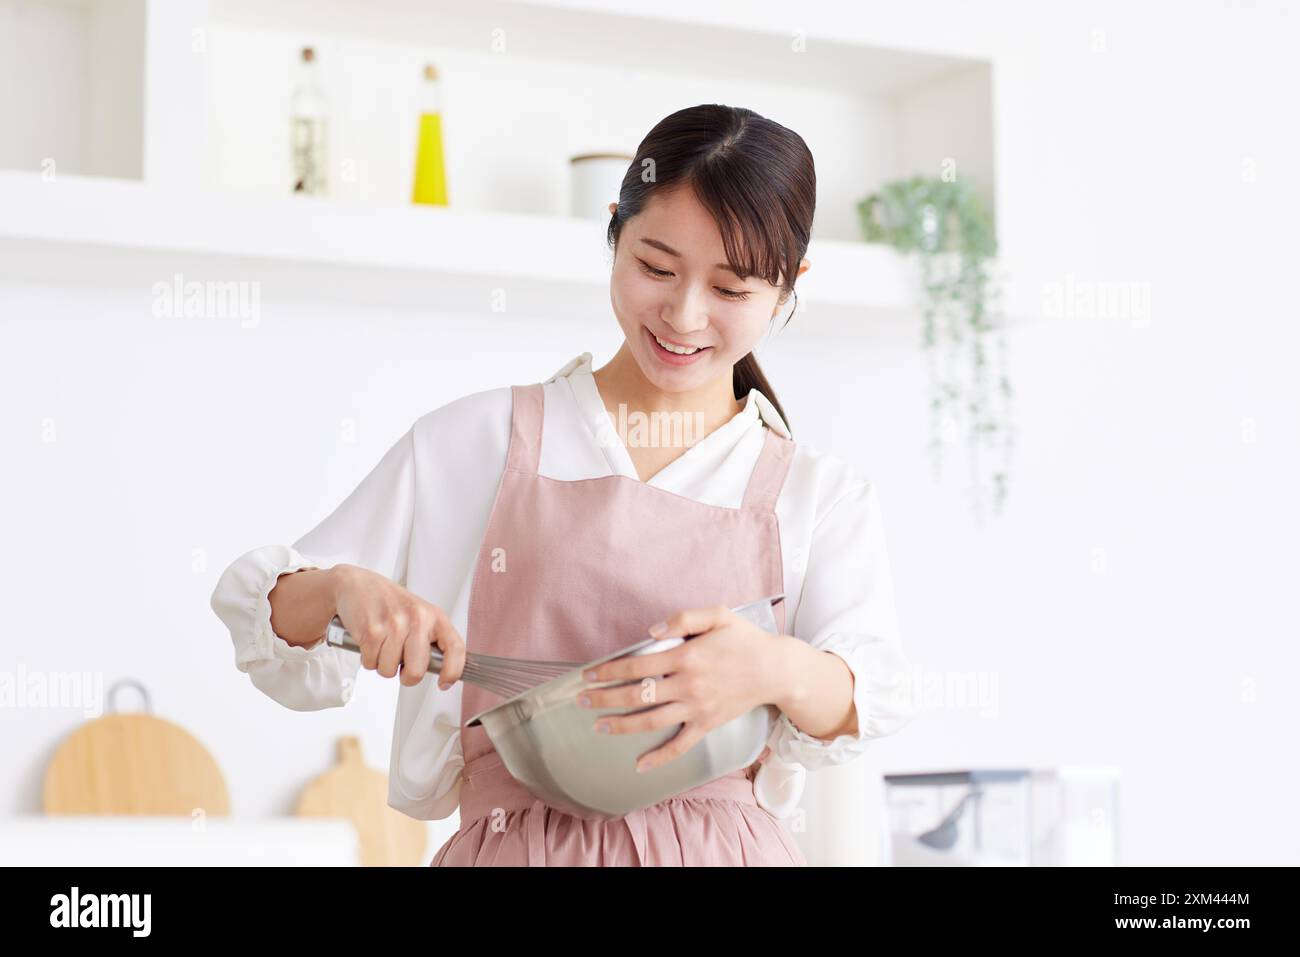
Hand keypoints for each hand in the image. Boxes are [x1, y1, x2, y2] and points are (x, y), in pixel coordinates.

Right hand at [329, 564, 465, 688]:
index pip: (455, 648)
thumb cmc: (388, 602)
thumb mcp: (418, 613)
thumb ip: (430, 638)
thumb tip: (440, 668)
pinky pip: (371, 664)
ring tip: (382, 644)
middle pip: (416, 671)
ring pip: (389, 671)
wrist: (356, 584)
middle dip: (406, 676)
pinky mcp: (372, 631)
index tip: (445, 683)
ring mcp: (394, 625)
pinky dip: (368, 659)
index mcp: (434, 616)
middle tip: (401, 664)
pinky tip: (369, 641)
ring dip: (382, 664)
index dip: (453, 671)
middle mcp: (417, 619)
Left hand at [576, 604, 787, 772]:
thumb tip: (650, 632)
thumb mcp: (718, 615)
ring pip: (651, 721)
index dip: (609, 671)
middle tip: (581, 700)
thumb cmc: (745, 639)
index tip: (588, 674)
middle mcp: (687, 685)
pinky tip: (640, 765)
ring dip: (621, 725)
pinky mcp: (706, 724)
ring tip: (598, 726)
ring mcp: (696, 708)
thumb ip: (683, 618)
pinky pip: (679, 746)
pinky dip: (659, 758)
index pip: (637, 665)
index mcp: (686, 657)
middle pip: (636, 695)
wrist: (776, 670)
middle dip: (604, 699)